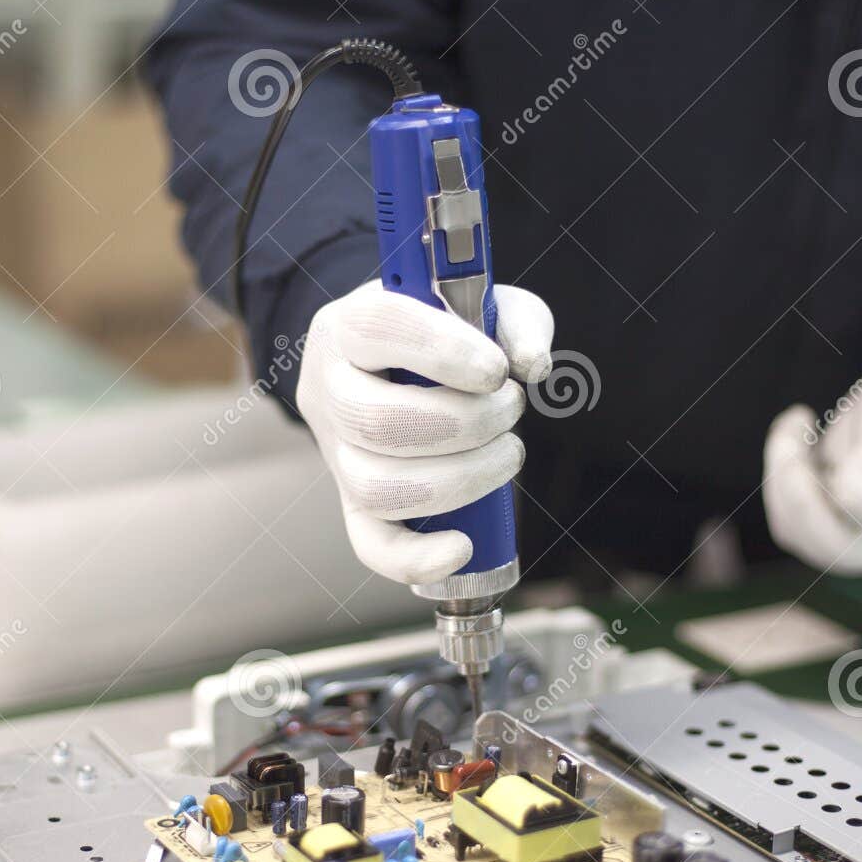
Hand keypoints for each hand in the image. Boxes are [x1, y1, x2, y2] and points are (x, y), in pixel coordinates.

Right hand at [297, 281, 553, 583]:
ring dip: (460, 479)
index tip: (497, 370)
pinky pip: (370, 545)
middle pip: (374, 421)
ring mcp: (335, 454)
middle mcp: (328, 390)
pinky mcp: (353, 504)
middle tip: (512, 407)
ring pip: (375, 486)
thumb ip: (514, 320)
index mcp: (348, 326)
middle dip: (466, 424)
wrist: (393, 368)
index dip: (442, 350)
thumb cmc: (444, 333)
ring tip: (507, 452)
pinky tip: (462, 548)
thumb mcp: (481, 304)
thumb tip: (533, 366)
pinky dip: (416, 558)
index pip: (376, 327)